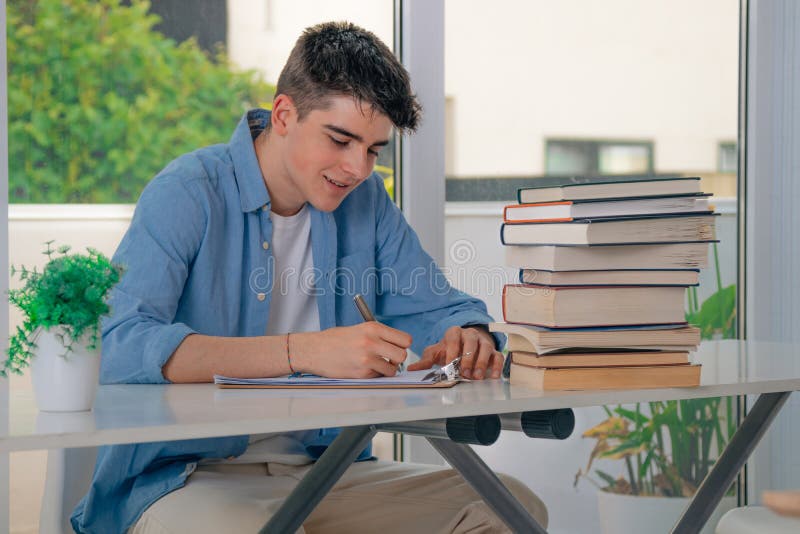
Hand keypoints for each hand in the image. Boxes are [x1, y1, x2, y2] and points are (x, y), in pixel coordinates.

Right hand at [291, 322, 411, 377]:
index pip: (405, 339)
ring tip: (374, 365)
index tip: (396, 348)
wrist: (313, 350)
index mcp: (373, 328)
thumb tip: (397, 346)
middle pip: (403, 355)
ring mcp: (367, 359)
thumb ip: (379, 336)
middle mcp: (372, 342)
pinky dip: (374, 375)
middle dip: (397, 359)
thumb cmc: (334, 339)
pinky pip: (378, 377)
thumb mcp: (359, 329)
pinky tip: (362, 368)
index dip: (402, 345)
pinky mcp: (361, 374)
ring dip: (386, 369)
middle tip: (388, 359)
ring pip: (392, 369)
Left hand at [407, 325, 503, 379]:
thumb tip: (410, 369)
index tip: (448, 364)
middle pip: (471, 341)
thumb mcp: (436, 353)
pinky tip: (494, 377)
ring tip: (476, 377)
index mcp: (454, 332)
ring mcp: (483, 342)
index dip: (451, 350)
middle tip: (464, 372)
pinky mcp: (493, 351)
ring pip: (486, 348)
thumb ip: (425, 361)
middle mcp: (470, 335)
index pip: (453, 338)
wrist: (466, 345)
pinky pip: (498, 356)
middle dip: (467, 357)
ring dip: (482, 363)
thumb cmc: (450, 349)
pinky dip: (497, 366)